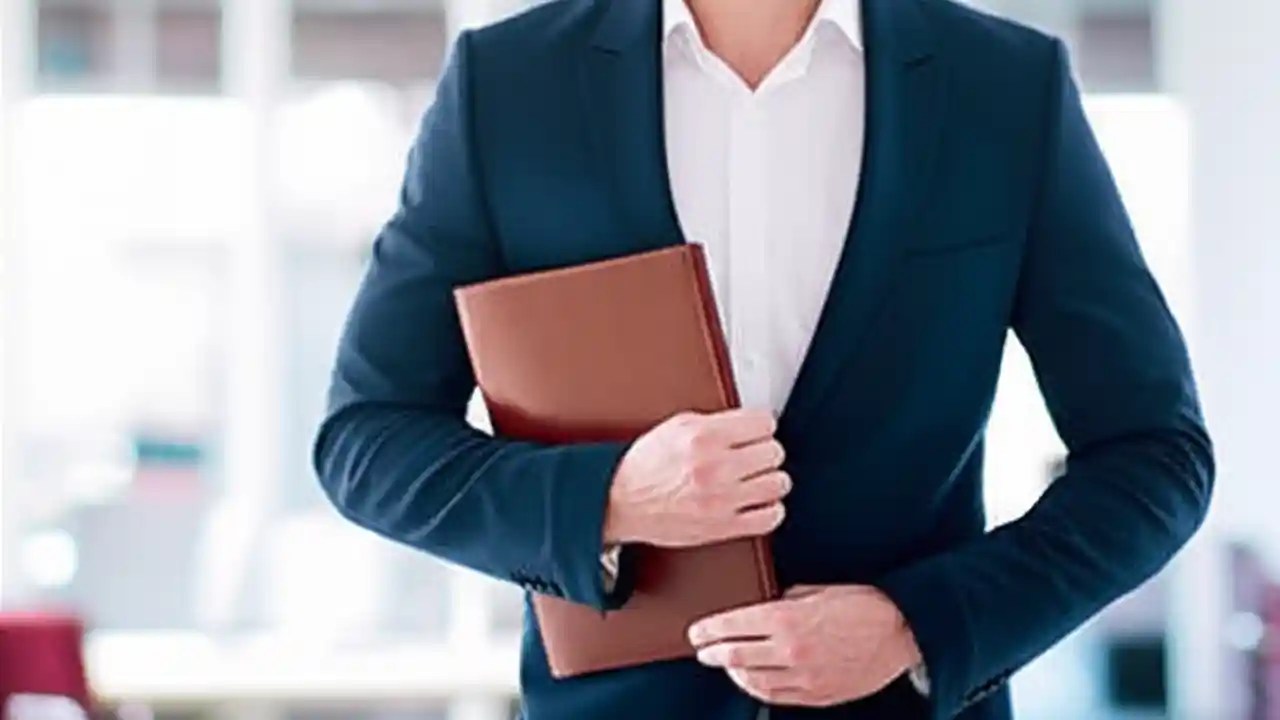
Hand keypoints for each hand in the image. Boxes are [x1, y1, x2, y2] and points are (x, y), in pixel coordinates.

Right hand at [603, 409, 789, 547]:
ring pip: (778, 483)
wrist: (622, 502)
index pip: (765, 423)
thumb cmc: (646, 466)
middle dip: (765, 452)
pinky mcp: (723, 526)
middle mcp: (715, 467)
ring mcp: (721, 499)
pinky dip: (770, 510)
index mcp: (704, 436)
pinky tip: (758, 504)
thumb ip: (717, 421)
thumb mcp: (677, 426)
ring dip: (771, 480)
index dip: (762, 427)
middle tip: (754, 456)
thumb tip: (751, 422)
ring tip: (757, 479)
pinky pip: (770, 517)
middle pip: (775, 452)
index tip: (757, 433)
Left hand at [688, 585, 922, 707]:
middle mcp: (791, 651)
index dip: (709, 630)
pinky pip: (776, 696)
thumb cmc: (863, 605)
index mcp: (788, 619)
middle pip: (735, 655)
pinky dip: (757, 687)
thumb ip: (785, 599)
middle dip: (712, 652)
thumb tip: (764, 604)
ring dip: (732, 672)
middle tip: (701, 649)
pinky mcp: (816, 693)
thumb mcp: (818, 590)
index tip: (695, 631)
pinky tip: (752, 679)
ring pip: (752, 680)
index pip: (733, 626)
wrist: (902, 632)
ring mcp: (803, 676)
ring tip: (725, 663)